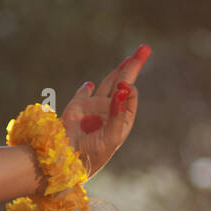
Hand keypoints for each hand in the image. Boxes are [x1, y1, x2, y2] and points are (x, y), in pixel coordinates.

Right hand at [59, 45, 149, 177]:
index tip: (124, 87)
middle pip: (122, 83)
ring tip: (130, 59)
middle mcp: (109, 112)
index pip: (130, 94)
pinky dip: (85, 90)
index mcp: (121, 119)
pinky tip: (89, 85)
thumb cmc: (93, 153)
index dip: (129, 86)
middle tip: (144, 48)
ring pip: (106, 84)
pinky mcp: (75, 109)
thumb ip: (119, 113)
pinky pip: (82, 96)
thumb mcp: (112, 136)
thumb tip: (125, 88)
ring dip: (117, 72)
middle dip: (132, 66)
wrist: (67, 162)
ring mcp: (92, 110)